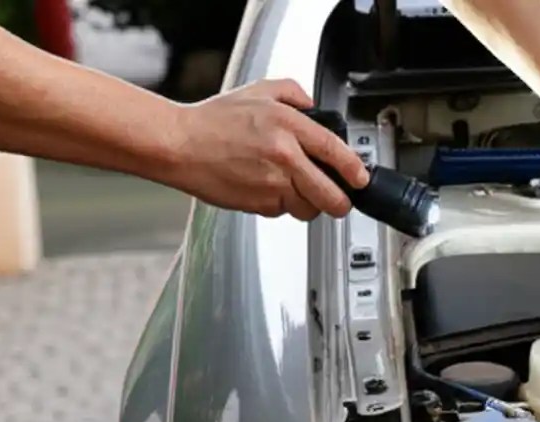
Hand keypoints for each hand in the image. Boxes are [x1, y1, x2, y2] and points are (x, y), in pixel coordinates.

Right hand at [165, 79, 369, 219]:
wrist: (178, 144)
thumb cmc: (212, 121)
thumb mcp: (258, 91)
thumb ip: (293, 93)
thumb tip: (313, 106)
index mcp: (288, 124)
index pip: (335, 151)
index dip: (355, 169)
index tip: (361, 178)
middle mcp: (284, 155)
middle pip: (331, 194)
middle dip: (341, 202)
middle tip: (341, 200)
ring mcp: (272, 182)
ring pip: (309, 208)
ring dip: (308, 203)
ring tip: (296, 189)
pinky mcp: (258, 203)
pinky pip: (283, 211)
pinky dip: (282, 204)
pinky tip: (268, 188)